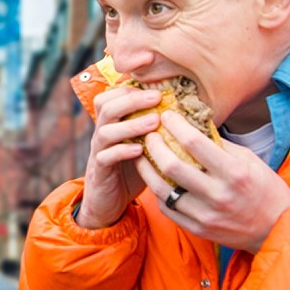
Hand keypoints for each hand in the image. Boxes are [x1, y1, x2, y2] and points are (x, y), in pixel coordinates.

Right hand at [76, 86, 163, 228]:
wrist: (108, 202)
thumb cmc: (132, 170)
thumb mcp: (146, 146)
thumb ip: (158, 130)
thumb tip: (190, 114)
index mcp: (113, 123)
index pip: (112, 95)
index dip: (130, 88)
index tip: (157, 87)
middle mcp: (102, 133)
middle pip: (106, 105)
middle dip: (132, 99)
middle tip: (157, 97)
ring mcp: (98, 151)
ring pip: (105, 130)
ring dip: (131, 124)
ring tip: (155, 121)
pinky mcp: (99, 171)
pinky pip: (106, 157)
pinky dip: (122, 151)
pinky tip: (140, 150)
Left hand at [137, 110, 289, 252]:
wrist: (275, 229)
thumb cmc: (265, 189)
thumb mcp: (250, 160)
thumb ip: (220, 144)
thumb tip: (193, 124)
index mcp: (234, 172)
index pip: (194, 142)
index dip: (175, 125)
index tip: (167, 116)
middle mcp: (217, 194)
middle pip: (171, 165)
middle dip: (155, 145)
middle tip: (150, 134)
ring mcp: (205, 215)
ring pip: (162, 189)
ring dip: (147, 168)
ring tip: (142, 155)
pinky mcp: (197, 229)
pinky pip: (168, 208)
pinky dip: (158, 191)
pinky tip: (155, 178)